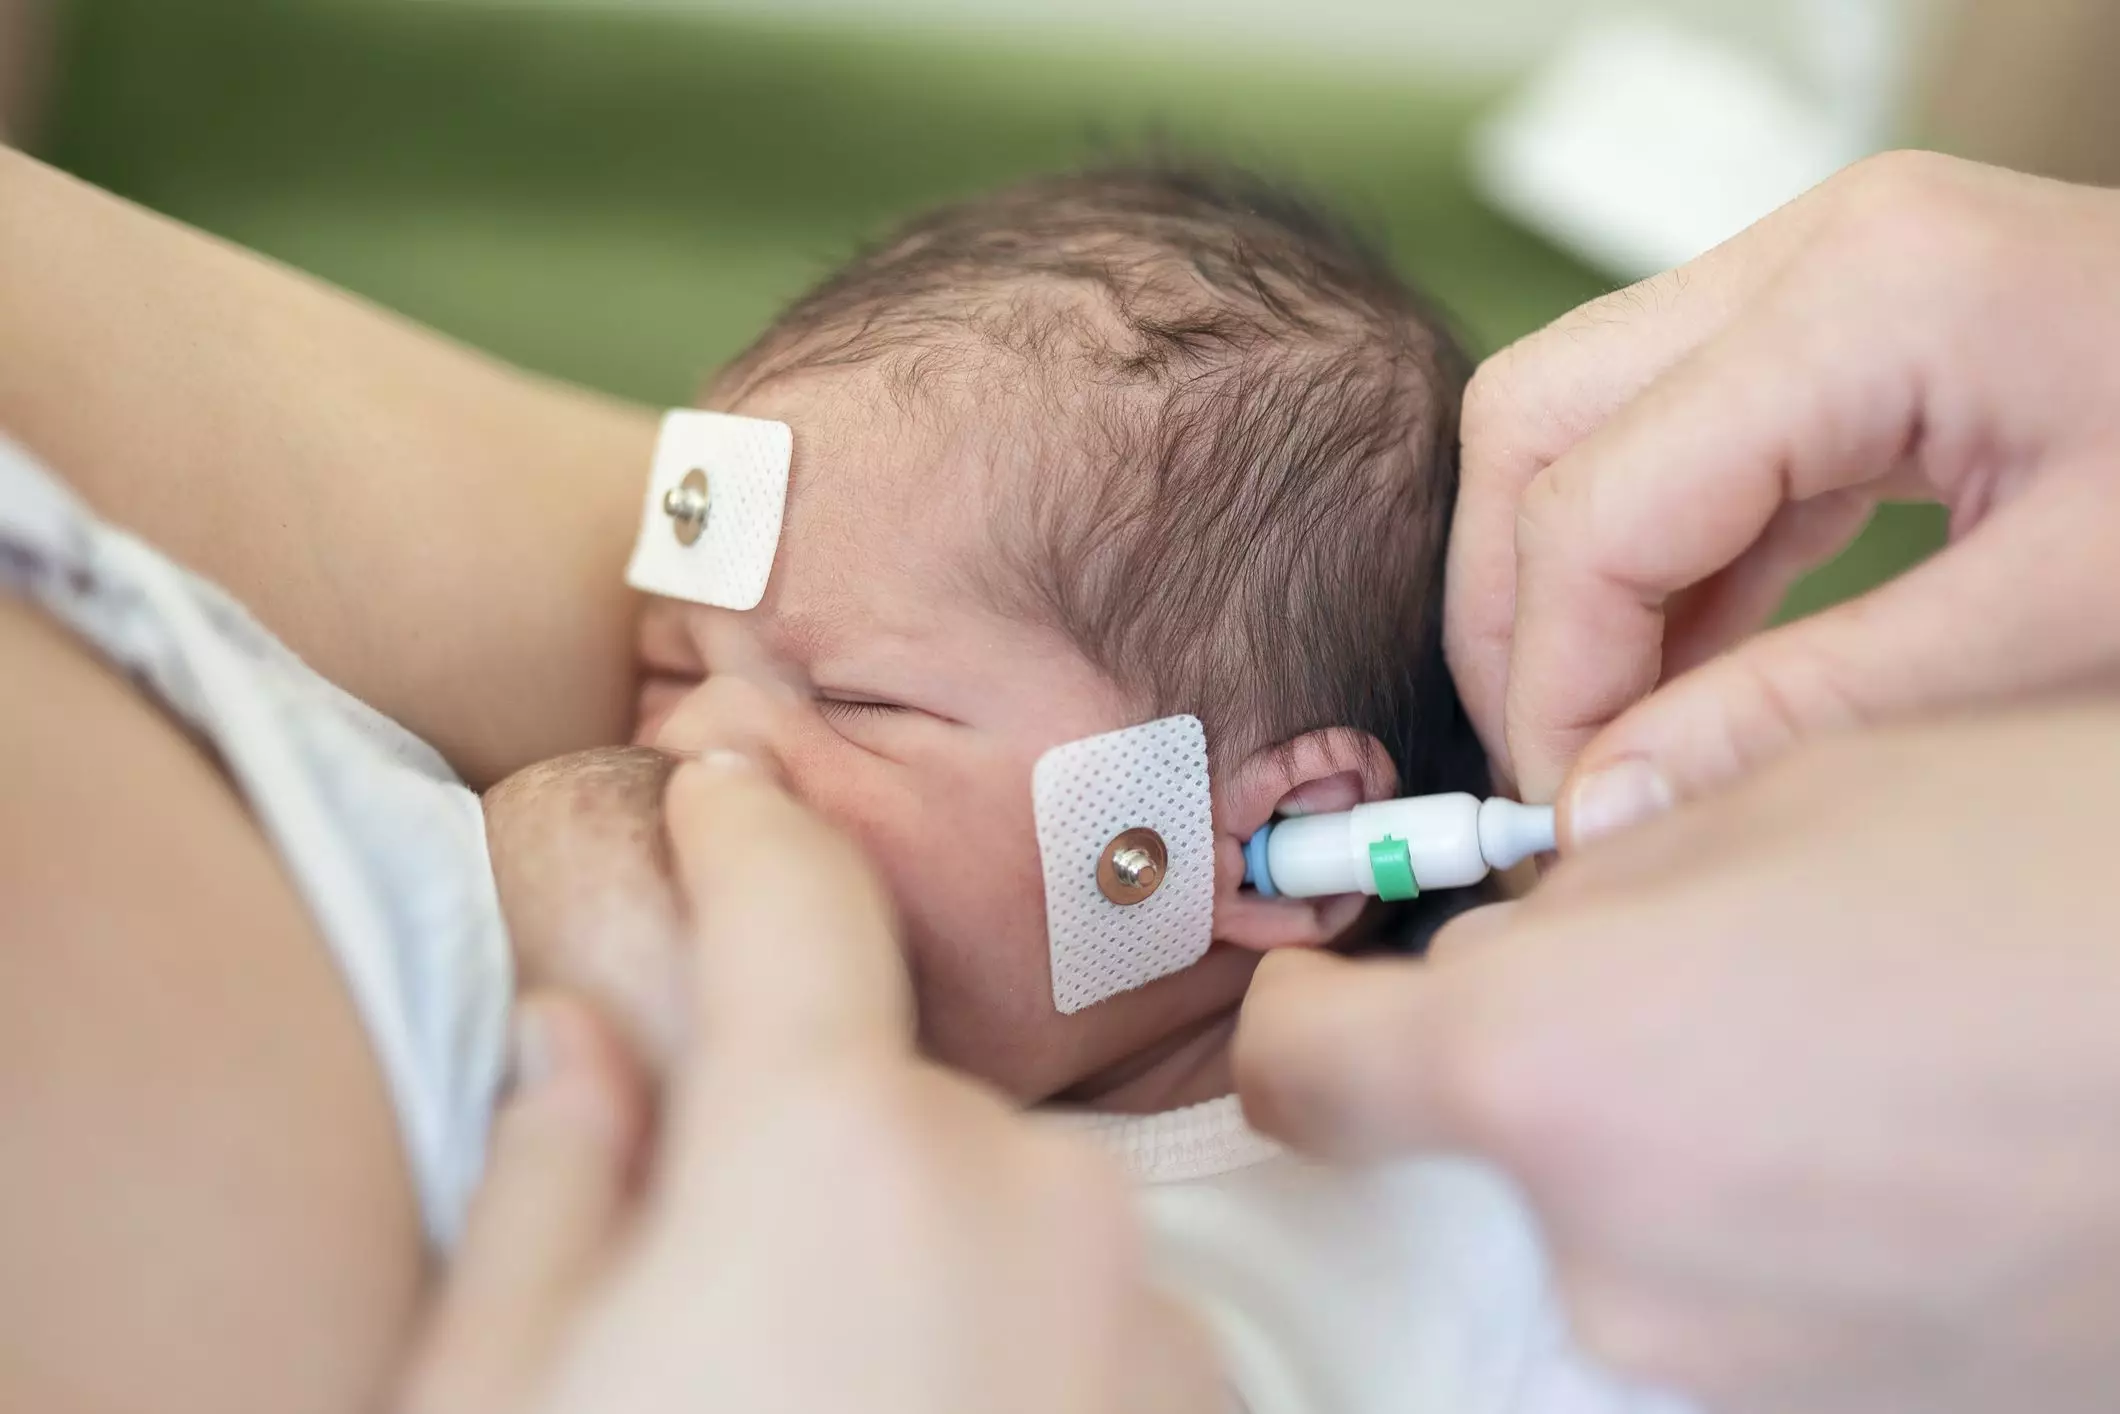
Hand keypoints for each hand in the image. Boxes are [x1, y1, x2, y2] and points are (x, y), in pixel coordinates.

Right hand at [401, 752, 1217, 1413]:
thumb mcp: (501, 1393)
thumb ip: (559, 1180)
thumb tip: (592, 1038)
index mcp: (834, 1149)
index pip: (796, 904)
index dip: (746, 829)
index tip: (724, 783)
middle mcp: (1032, 1200)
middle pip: (894, 1104)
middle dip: (811, 1156)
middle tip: (728, 1309)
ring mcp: (1151, 1325)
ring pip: (1003, 1226)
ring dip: (920, 1280)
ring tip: (833, 1413)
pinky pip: (1093, 1339)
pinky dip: (1017, 1375)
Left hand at [1234, 705, 2119, 1413]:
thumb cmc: (2058, 883)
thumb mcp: (1787, 794)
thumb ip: (1596, 882)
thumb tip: (1527, 934)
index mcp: (1546, 1074)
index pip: (1306, 1077)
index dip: (1312, 1018)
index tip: (1346, 983)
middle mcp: (1608, 1258)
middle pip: (1476, 1151)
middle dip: (1538, 1062)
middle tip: (1687, 977)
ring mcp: (1732, 1366)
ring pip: (1613, 1220)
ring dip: (1670, 1140)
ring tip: (1840, 1051)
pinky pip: (1738, 1295)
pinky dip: (1775, 1223)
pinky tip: (1902, 1144)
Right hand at [1445, 151, 2119, 840]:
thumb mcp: (2067, 629)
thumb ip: (1812, 713)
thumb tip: (1605, 809)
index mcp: (1870, 297)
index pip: (1597, 497)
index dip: (1554, 676)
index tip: (1572, 819)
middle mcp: (1812, 253)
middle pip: (1533, 423)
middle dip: (1516, 615)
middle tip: (1560, 771)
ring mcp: (1817, 279)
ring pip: (1573, 425)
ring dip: (1568, 595)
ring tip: (1617, 739)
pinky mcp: (1835, 332)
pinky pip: (1669, 445)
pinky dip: (1652, 576)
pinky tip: (1690, 680)